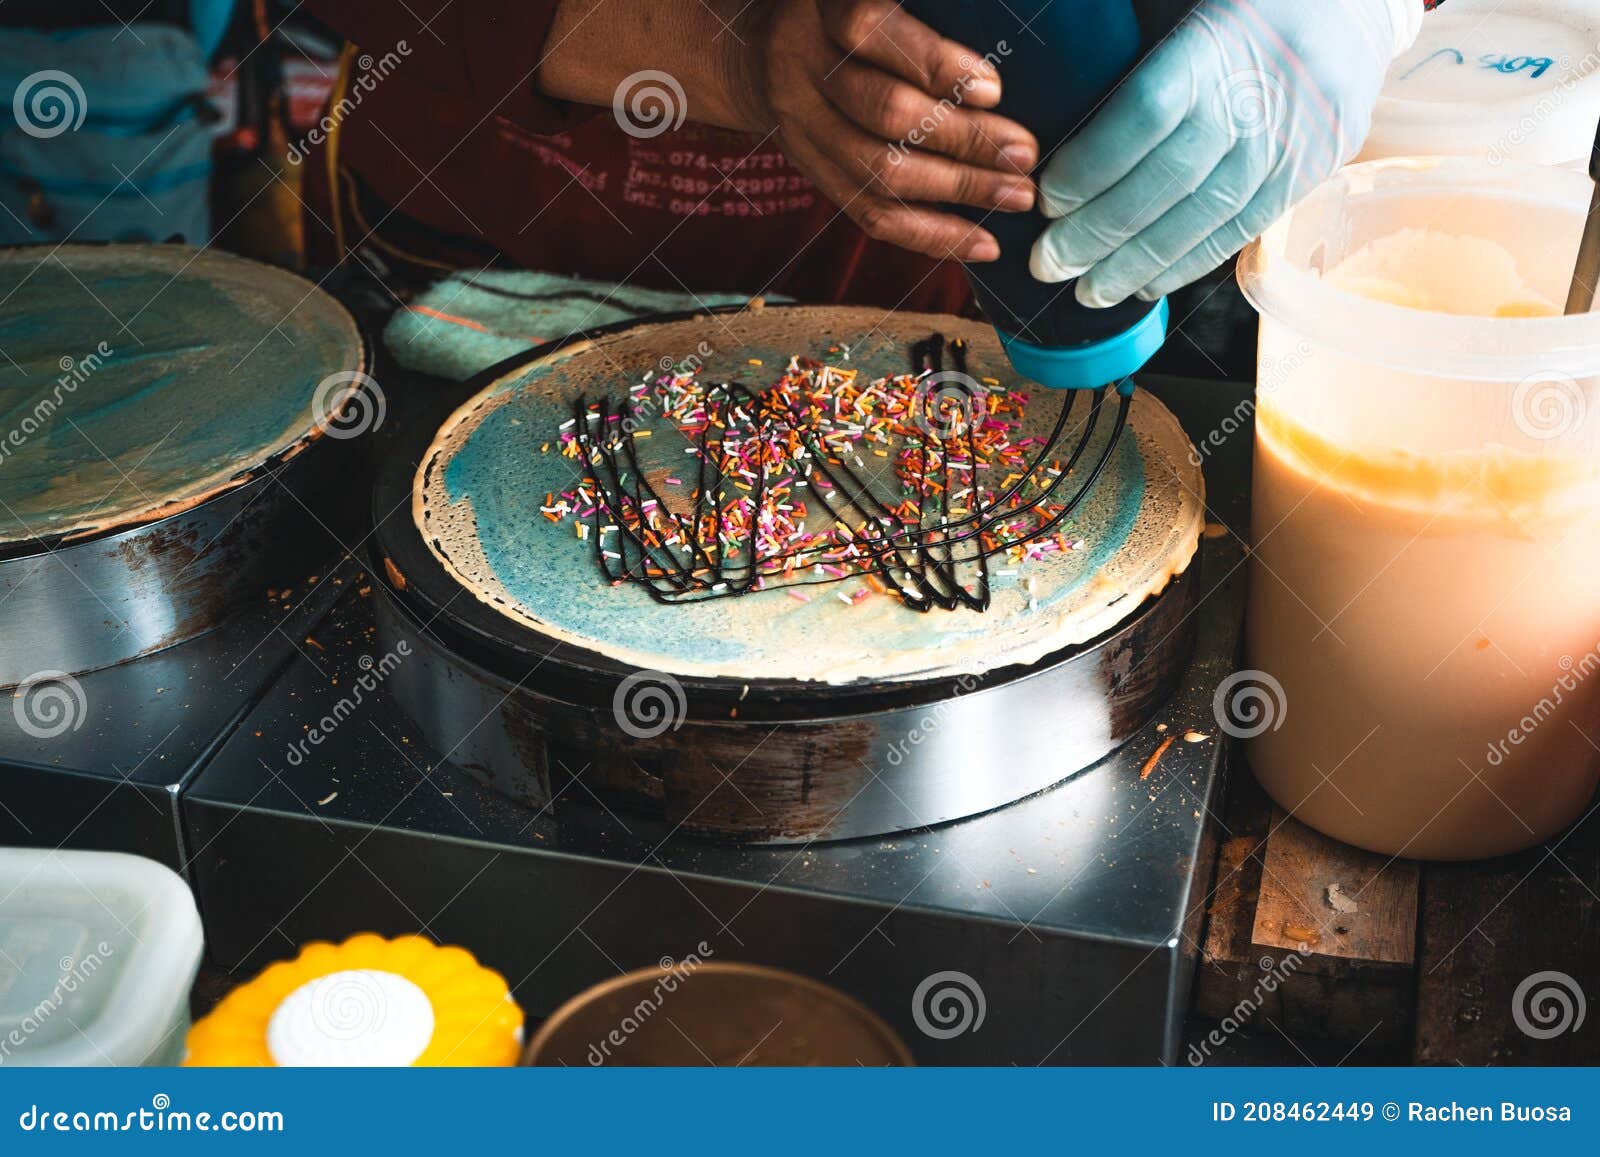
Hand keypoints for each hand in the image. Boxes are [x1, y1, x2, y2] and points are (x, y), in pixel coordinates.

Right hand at [739, 0, 1039, 261]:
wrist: (757, 57)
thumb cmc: (839, 22)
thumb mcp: (866, 3)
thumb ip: (915, 26)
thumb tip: (990, 72)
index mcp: (821, 10)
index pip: (868, 30)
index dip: (932, 62)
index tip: (993, 88)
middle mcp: (804, 70)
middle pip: (884, 111)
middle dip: (964, 138)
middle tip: (1024, 153)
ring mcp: (803, 129)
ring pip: (881, 172)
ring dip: (960, 189)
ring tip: (1017, 194)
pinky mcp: (815, 175)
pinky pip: (872, 217)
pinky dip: (933, 236)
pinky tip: (983, 244)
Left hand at [1029, 0, 1421, 305]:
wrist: (1352, 6)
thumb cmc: (1241, 3)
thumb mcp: (1181, 0)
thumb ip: (1127, 40)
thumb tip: (1057, 99)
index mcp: (1220, 37)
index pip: (1148, 112)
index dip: (1094, 163)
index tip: (1049, 199)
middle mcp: (1262, 92)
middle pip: (1171, 177)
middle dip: (1102, 231)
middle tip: (1049, 265)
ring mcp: (1294, 136)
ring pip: (1206, 214)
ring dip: (1139, 261)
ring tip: (1089, 291)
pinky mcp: (1313, 169)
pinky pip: (1243, 227)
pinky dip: (1190, 262)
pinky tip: (1145, 284)